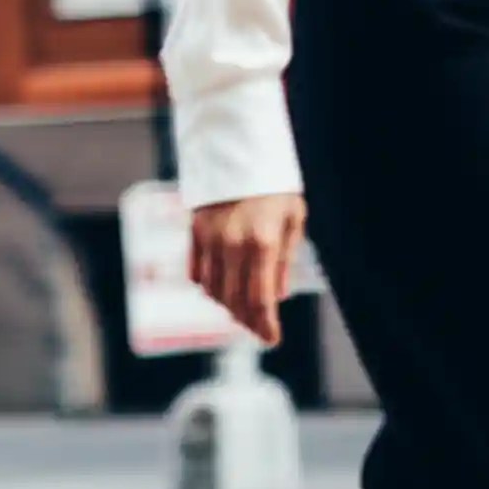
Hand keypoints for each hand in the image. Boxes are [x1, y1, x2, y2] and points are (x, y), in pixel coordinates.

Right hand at [189, 194, 306, 345]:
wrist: (238, 149)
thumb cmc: (275, 184)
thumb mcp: (293, 217)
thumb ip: (286, 259)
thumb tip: (279, 296)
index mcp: (263, 242)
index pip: (260, 299)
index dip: (265, 325)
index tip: (272, 339)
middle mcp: (233, 245)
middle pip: (235, 301)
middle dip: (248, 321)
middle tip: (259, 330)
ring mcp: (210, 239)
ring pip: (214, 291)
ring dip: (228, 307)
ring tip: (243, 314)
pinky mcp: (195, 232)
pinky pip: (197, 274)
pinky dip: (209, 289)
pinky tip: (222, 291)